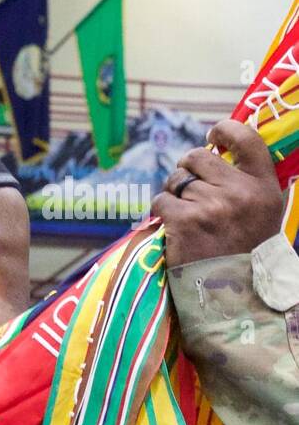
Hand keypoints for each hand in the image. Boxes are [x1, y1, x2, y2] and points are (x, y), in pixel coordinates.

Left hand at [152, 119, 284, 266]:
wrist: (231, 295)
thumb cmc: (243, 252)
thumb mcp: (261, 214)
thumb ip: (244, 185)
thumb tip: (215, 155)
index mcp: (264, 188)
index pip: (248, 140)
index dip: (226, 129)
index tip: (214, 132)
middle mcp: (239, 193)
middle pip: (198, 157)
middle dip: (186, 167)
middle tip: (188, 187)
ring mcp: (211, 206)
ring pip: (176, 180)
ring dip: (173, 194)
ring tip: (185, 215)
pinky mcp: (184, 221)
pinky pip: (160, 201)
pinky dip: (161, 212)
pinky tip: (172, 227)